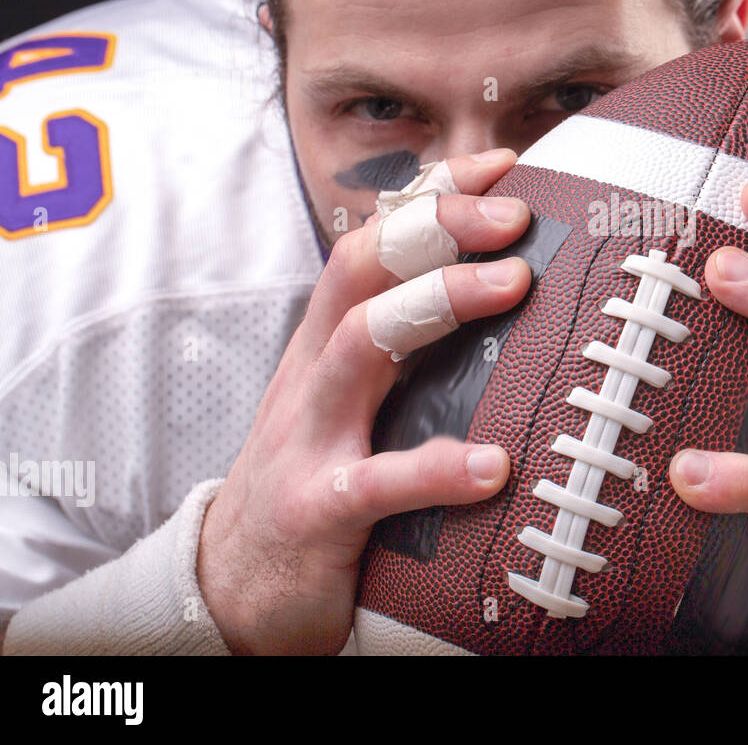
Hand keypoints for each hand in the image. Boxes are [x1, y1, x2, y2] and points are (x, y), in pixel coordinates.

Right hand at [198, 149, 531, 653]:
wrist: (232, 583)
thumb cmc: (317, 473)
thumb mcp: (351, 399)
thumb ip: (405, 350)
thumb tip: (503, 297)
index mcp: (327, 341)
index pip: (374, 241)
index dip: (433, 195)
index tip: (504, 164)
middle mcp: (314, 373)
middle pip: (361, 269)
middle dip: (436, 228)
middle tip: (515, 216)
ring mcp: (309, 438)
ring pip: (360, 345)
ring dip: (437, 303)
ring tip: (514, 285)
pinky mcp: (316, 512)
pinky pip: (375, 483)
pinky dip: (435, 469)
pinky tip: (494, 465)